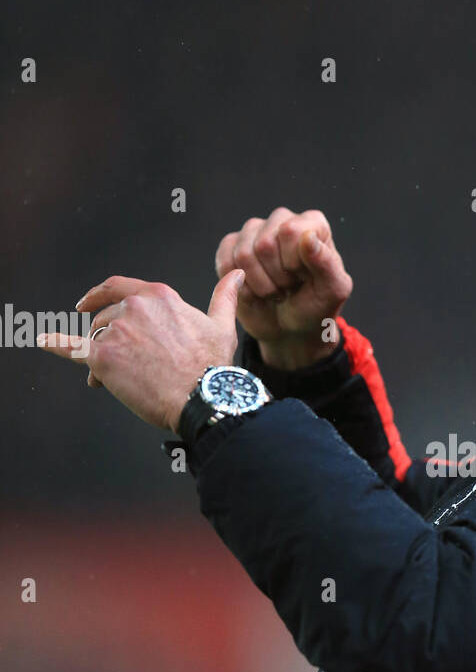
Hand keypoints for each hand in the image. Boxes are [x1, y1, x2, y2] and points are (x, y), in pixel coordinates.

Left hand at [36, 270, 243, 431]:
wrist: (201, 396)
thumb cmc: (213, 364)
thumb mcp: (221, 325)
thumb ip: (224, 297)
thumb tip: (236, 274)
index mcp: (158, 296)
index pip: (118, 288)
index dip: (99, 293)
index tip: (87, 302)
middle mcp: (133, 308)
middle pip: (105, 319)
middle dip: (106, 338)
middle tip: (119, 362)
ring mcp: (116, 331)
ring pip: (95, 340)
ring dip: (99, 358)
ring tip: (112, 381)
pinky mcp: (102, 357)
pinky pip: (72, 349)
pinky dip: (55, 344)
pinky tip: (43, 341)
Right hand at [216, 207, 352, 369]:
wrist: (291, 330)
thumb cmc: (315, 308)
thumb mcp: (332, 291)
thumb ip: (326, 263)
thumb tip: (308, 236)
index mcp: (312, 224)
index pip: (290, 231)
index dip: (293, 264)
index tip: (304, 278)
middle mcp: (282, 220)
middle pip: (264, 244)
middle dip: (277, 278)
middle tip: (289, 289)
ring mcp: (254, 231)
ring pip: (243, 255)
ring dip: (260, 286)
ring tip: (275, 291)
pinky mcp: (231, 247)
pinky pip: (225, 262)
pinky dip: (241, 287)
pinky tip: (256, 292)